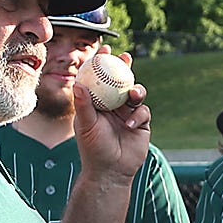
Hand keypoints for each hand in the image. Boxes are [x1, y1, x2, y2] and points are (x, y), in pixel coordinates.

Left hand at [72, 49, 149, 181]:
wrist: (111, 172)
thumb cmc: (93, 150)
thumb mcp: (85, 126)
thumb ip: (83, 106)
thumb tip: (78, 84)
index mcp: (98, 103)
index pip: (100, 78)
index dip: (102, 63)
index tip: (104, 50)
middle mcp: (113, 106)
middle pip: (121, 81)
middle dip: (124, 68)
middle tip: (125, 58)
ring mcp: (128, 113)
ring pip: (136, 94)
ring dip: (135, 90)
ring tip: (132, 94)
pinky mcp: (142, 124)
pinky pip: (144, 112)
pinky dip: (139, 115)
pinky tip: (131, 124)